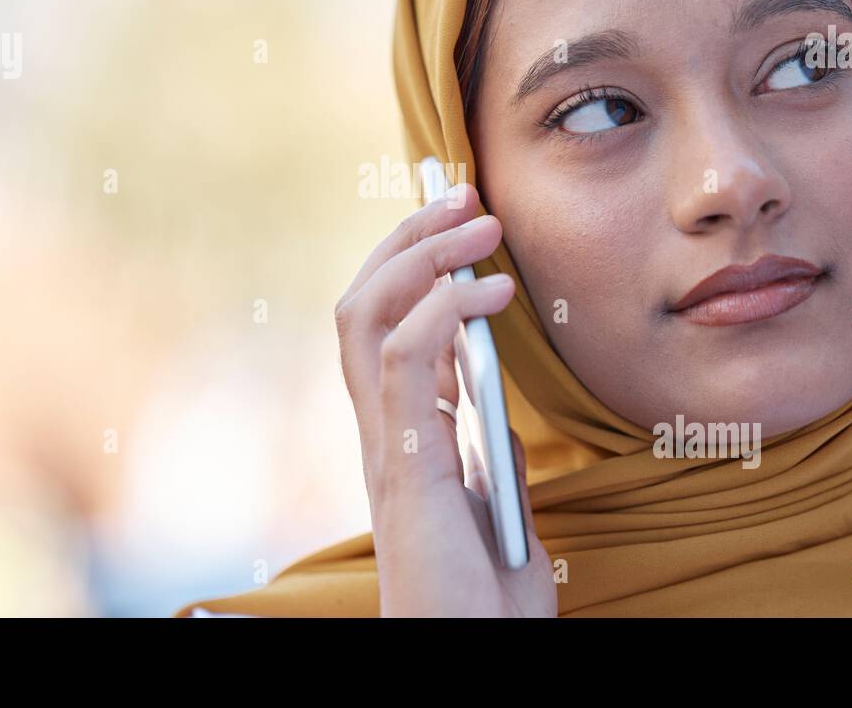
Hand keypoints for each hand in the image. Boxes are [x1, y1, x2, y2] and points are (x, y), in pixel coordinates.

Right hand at [333, 182, 555, 616]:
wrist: (473, 658)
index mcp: (400, 434)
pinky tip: (490, 292)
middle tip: (461, 194)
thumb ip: (480, 441)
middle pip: (359, 304)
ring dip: (419, 254)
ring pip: (364, 316)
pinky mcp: (405, 469)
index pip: (380, 324)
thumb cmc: (485, 594)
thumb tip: (490, 389)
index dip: (410, 261)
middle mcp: (380, 432)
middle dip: (406, 238)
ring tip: (475, 220)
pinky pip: (402, 362)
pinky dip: (439, 309)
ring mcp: (386, 447)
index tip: (460, 216)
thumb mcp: (492, 496)